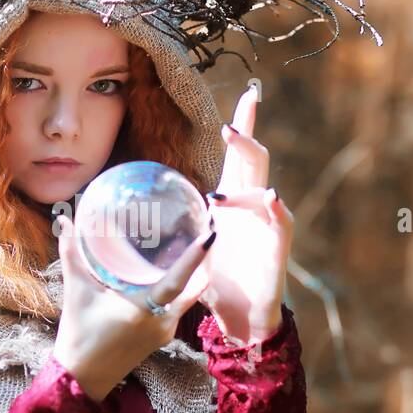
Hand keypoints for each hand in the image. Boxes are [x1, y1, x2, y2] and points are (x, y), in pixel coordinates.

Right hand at [51, 212, 214, 401]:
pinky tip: (172, 275)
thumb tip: (63, 218)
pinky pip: (180, 309)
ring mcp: (165, 331)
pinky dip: (181, 291)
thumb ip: (71, 253)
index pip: (179, 280)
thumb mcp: (76, 290)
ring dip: (192, 277)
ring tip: (191, 248)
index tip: (212, 234)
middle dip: (202, 261)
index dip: (196, 257)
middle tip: (204, 231)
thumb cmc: (79, 334)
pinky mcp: (162, 337)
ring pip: (189, 298)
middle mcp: (162, 320)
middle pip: (193, 287)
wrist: (82, 378)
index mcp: (145, 309)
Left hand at [197, 83, 293, 343]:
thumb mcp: (189, 247)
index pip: (237, 157)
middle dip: (247, 134)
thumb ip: (173, 225)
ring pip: (263, 186)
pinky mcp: (278, 249)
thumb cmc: (216, 282)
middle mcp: (251, 208)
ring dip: (246, 172)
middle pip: (254, 160)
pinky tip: (271, 199)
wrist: (242, 319)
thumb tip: (132, 210)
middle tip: (234, 116)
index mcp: (232, 203)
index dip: (243, 126)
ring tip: (227, 165)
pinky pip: (281, 224)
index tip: (247, 94)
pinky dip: (276, 210)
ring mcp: (267, 225)